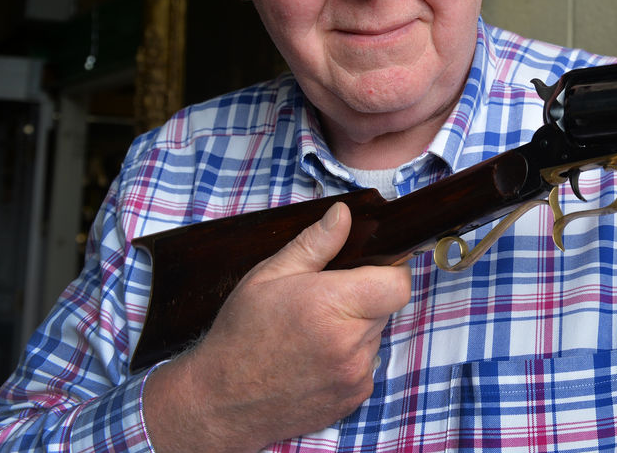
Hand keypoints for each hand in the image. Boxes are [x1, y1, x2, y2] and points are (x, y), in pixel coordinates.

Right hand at [144, 203, 411, 451]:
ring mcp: (354, 376)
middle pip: (385, 308)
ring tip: (314, 335)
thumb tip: (343, 215)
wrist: (219, 401)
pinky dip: (349, 360)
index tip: (369, 270)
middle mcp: (349, 344)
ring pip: (375, 337)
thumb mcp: (270, 276)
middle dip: (364, 300)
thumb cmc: (241, 334)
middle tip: (324, 304)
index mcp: (332, 306)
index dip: (389, 272)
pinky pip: (366, 367)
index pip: (397, 284)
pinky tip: (314, 360)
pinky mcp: (353, 399)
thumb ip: (315, 243)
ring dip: (356, 331)